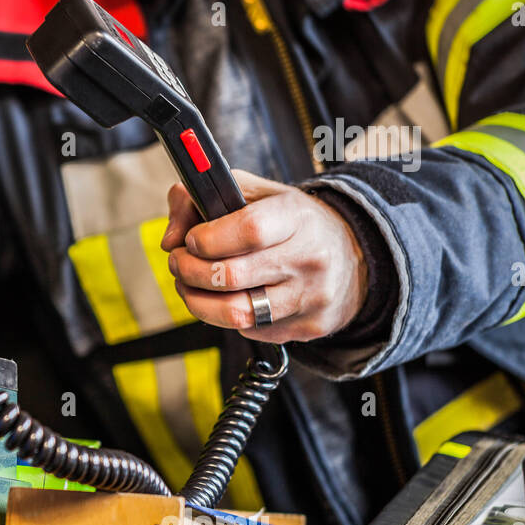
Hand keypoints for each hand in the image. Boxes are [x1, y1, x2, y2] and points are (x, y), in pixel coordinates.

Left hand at [162, 170, 368, 342]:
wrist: (353, 257)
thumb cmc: (291, 222)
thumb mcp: (253, 194)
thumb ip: (200, 200)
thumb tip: (170, 239)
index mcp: (296, 216)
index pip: (248, 230)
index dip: (206, 238)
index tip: (191, 240)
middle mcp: (309, 258)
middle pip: (230, 276)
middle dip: (188, 271)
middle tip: (179, 262)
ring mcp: (310, 297)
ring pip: (236, 313)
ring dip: (197, 301)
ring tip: (188, 284)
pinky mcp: (308, 327)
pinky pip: (250, 331)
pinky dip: (225, 317)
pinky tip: (224, 299)